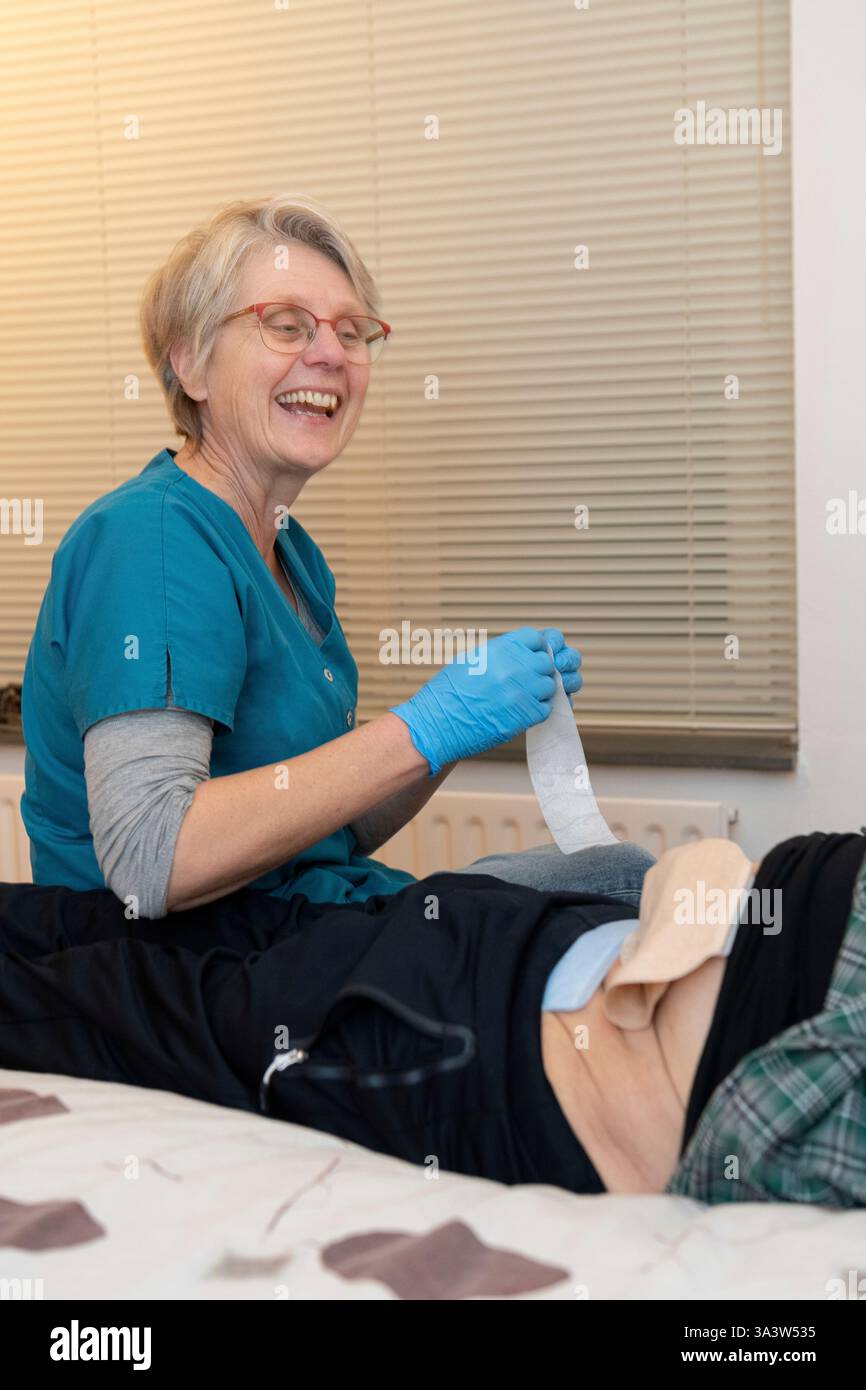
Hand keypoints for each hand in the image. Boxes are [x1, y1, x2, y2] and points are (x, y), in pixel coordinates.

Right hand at [389, 626, 582, 775]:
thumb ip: (500, 654)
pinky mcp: (525, 715)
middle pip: (546, 663)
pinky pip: (546, 708)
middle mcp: (515, 666)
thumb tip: (520, 653)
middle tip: (528, 681)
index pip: (536, 639)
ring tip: (523, 698)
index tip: (532, 657)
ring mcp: (522, 691)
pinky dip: (537, 711)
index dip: (536, 648)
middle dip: (540, 671)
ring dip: (540, 692)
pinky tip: (522, 712)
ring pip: (550, 686)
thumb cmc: (448, 693)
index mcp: (502, 648)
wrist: (438, 723)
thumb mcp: (472, 659)